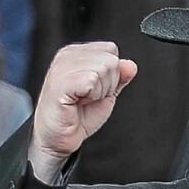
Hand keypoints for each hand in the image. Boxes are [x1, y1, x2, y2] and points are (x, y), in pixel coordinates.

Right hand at [30, 42, 137, 176]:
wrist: (58, 138)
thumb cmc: (78, 115)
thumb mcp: (106, 93)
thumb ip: (119, 77)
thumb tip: (130, 65)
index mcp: (77, 53)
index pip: (111, 50)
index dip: (111, 74)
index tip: (94, 89)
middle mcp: (67, 55)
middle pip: (110, 60)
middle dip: (107, 84)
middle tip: (88, 98)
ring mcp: (62, 67)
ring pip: (103, 69)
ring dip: (99, 91)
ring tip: (82, 100)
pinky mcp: (60, 82)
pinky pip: (92, 80)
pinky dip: (92, 96)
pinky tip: (78, 102)